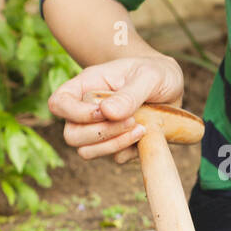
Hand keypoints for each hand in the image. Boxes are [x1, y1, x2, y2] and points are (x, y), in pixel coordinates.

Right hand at [47, 55, 183, 162]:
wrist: (171, 84)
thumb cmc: (154, 72)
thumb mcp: (148, 76)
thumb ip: (129, 93)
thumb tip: (107, 112)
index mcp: (87, 86)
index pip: (59, 104)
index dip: (74, 113)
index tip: (103, 112)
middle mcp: (87, 110)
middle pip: (71, 134)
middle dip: (100, 133)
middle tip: (132, 121)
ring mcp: (100, 129)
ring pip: (87, 151)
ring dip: (114, 145)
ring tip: (141, 129)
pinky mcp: (117, 143)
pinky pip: (114, 158)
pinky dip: (129, 152)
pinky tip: (146, 135)